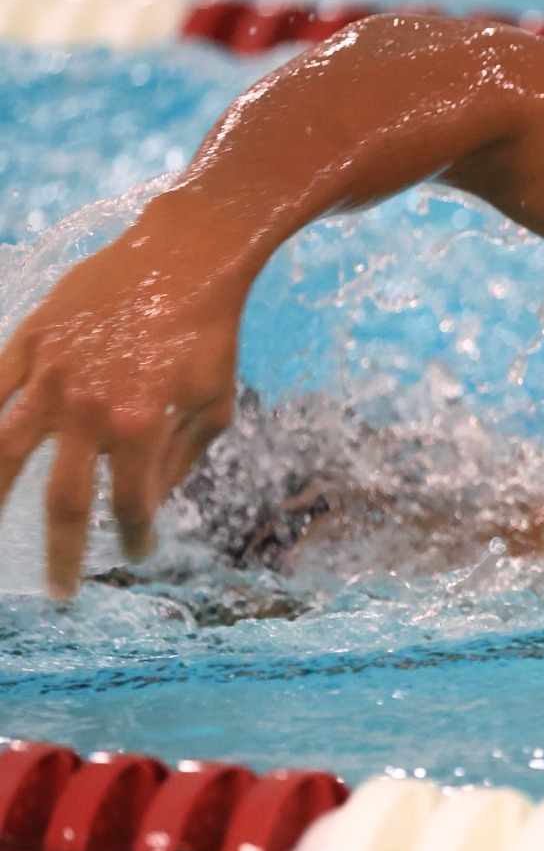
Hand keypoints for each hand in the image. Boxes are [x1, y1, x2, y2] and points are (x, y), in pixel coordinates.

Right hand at [0, 227, 242, 597]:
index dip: (134, 538)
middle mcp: (91, 409)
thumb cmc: (210, 336)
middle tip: (61, 592)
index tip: (137, 553)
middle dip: (63, 555)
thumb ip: (180, 462)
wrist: (186, 258)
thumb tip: (148, 507)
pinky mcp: (29, 343)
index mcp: (143, 428)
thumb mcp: (215, 406)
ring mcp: (53, 376)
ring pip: (1, 453)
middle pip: (64, 502)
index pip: (129, 507)